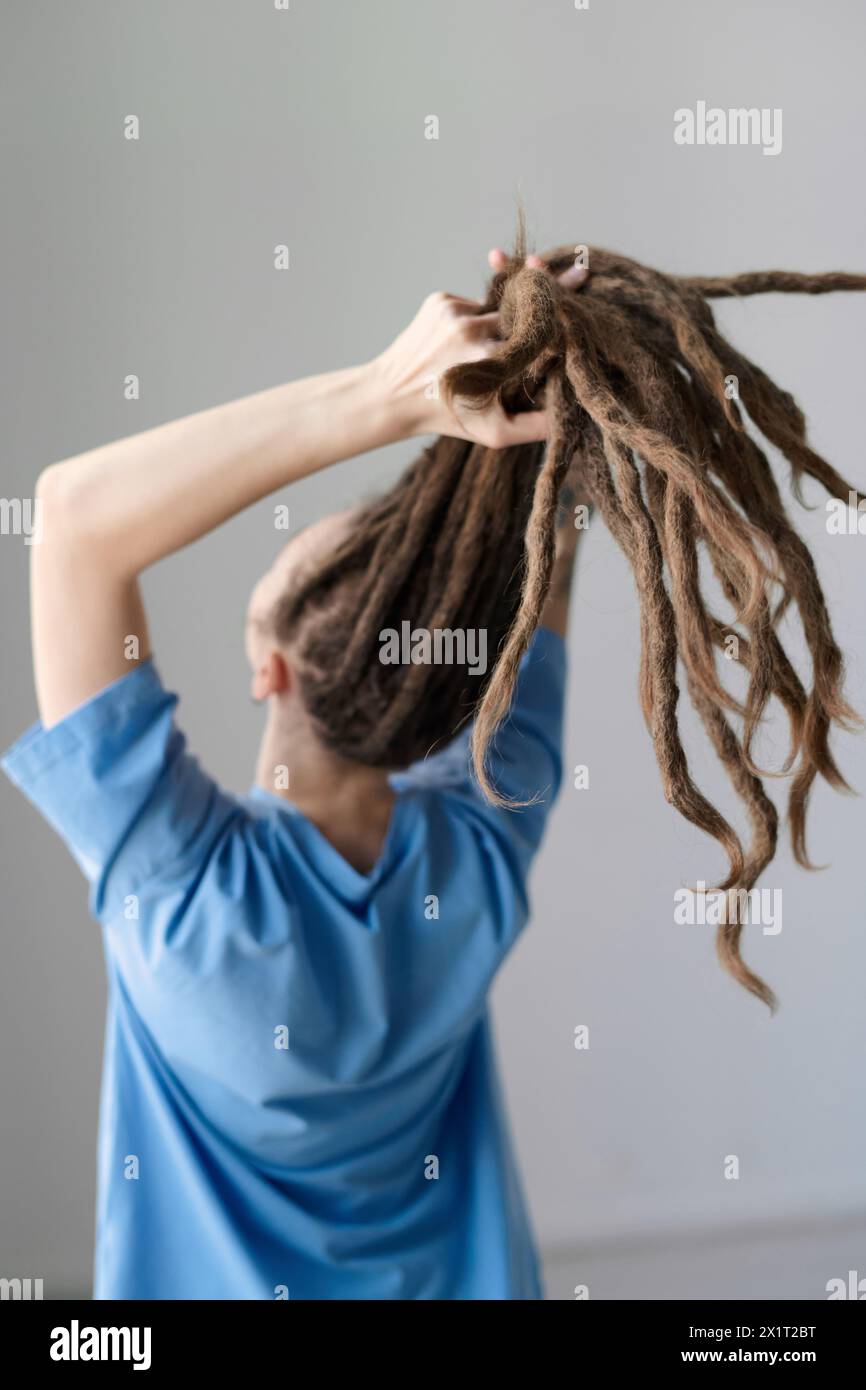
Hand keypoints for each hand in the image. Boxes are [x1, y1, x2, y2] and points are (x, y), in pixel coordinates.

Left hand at [372, 248, 587, 448]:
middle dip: (541, 298)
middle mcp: (474, 331)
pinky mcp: (439, 300)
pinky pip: (472, 302)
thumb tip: (571, 417)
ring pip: (496, 304)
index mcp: (493, 361)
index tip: (580, 275)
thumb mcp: (494, 433)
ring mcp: (454, 313)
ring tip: (486, 344)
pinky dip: (474, 317)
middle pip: (521, 308)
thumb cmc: (447, 417)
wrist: (391, 397)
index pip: (540, 328)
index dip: (562, 305)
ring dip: (501, 318)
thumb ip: (535, 427)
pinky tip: (462, 341)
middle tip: (572, 276)